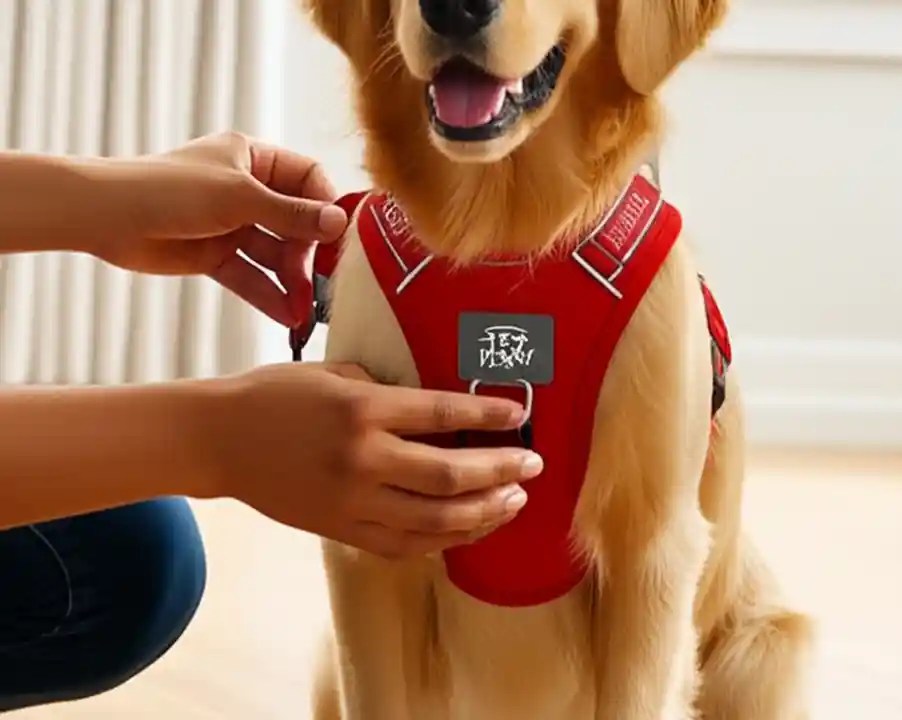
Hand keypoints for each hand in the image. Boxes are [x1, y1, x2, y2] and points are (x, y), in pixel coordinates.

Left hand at [90, 132, 348, 326]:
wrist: (105, 216)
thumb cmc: (169, 189)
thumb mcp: (240, 197)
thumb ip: (292, 215)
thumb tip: (340, 223)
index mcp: (253, 158)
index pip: (308, 179)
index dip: (326, 206)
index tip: (339, 235)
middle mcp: (246, 189)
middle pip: (296, 223)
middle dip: (308, 255)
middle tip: (319, 281)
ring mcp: (231, 224)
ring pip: (274, 255)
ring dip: (291, 282)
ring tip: (305, 310)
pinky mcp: (215, 256)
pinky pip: (251, 276)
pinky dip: (268, 295)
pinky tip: (288, 316)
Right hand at [205, 362, 541, 557]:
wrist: (217, 441)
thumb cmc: (275, 395)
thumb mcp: (333, 371)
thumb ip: (386, 388)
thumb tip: (440, 407)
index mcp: (363, 410)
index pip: (443, 415)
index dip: (489, 417)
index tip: (521, 415)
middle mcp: (363, 460)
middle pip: (450, 476)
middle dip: (501, 471)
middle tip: (533, 466)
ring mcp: (353, 502)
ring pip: (436, 520)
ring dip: (485, 513)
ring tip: (515, 500)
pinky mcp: (343, 530)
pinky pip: (406, 545)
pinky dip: (445, 540)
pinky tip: (471, 528)